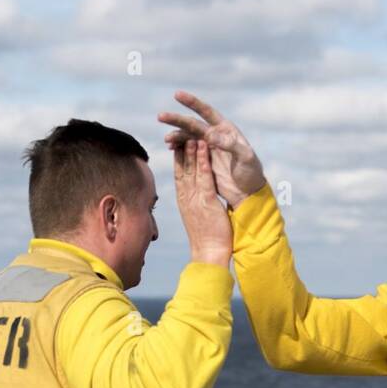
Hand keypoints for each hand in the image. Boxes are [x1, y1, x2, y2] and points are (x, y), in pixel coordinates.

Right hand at [159, 90, 266, 207]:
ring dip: (176, 137)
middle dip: (177, 120)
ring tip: (167, 140)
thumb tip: (209, 134)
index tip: (177, 95)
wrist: (248, 192)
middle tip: (161, 116)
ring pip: (187, 138)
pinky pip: (187, 152)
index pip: (207, 112)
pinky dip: (178, 149)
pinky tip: (171, 148)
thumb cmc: (251, 172)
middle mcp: (215, 135)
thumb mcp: (245, 157)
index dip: (192, 103)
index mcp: (226, 129)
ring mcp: (207, 148)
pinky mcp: (202, 161)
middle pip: (192, 124)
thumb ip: (229, 144)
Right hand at [173, 138, 231, 266]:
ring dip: (191, 150)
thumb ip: (194, 206)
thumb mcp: (196, 218)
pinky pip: (204, 177)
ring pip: (191, 169)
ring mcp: (195, 199)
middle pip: (181, 168)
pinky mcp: (207, 202)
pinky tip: (203, 147)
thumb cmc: (205, 239)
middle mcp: (187, 198)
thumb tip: (193, 201)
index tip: (177, 144)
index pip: (179, 175)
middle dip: (180, 149)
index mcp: (184, 201)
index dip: (178, 159)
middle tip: (179, 132)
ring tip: (191, 133)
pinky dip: (203, 161)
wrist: (209, 254)